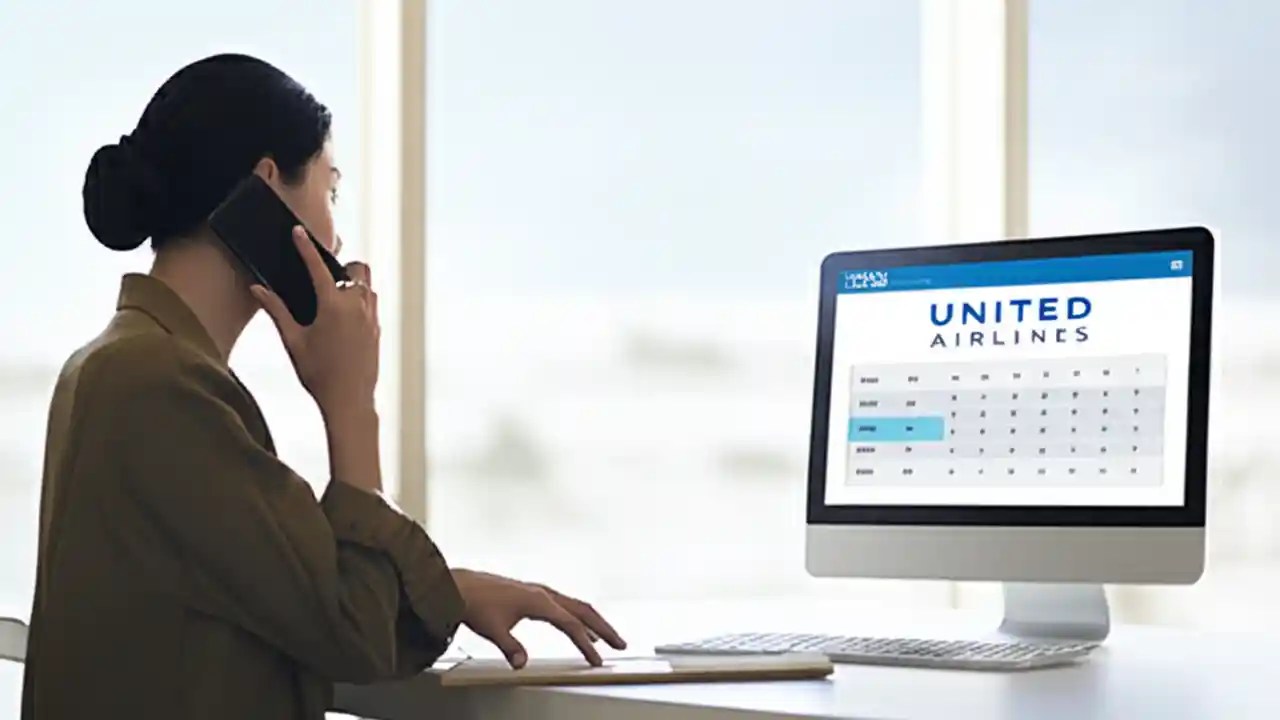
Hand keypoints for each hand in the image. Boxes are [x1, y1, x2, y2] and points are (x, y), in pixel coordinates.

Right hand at [251, 227, 379, 414]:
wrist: (350, 400)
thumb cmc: (319, 374)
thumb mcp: (293, 341)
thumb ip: (276, 311)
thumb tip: (257, 290)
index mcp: (332, 305)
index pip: (317, 267)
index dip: (306, 247)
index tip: (299, 232)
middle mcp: (356, 306)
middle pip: (357, 268)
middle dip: (343, 266)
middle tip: (327, 278)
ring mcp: (371, 317)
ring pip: (367, 286)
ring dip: (353, 284)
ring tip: (334, 300)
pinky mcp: (378, 329)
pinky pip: (371, 304)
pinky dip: (359, 302)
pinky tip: (344, 319)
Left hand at [453, 569, 625, 667]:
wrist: (461, 586)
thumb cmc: (476, 603)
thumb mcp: (493, 630)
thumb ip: (510, 647)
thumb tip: (522, 664)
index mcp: (539, 601)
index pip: (571, 625)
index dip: (586, 644)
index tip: (596, 660)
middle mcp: (544, 594)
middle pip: (583, 610)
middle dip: (603, 628)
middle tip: (620, 643)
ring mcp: (539, 592)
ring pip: (574, 606)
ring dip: (592, 621)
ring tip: (604, 638)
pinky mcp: (533, 594)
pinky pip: (563, 606)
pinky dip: (576, 616)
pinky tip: (575, 625)